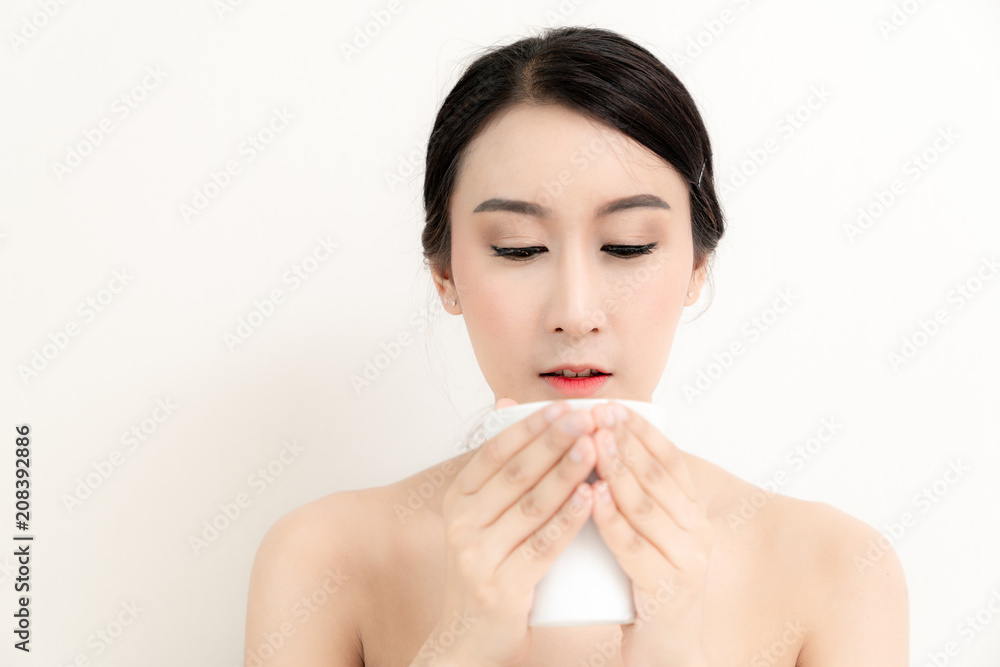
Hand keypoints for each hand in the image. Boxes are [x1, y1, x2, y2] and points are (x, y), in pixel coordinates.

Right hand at [422, 397, 599, 666]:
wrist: (470, 639)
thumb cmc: (488, 569)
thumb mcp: (481, 517)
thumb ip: (498, 468)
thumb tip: (507, 404)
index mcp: (457, 500)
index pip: (495, 452)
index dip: (531, 427)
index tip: (564, 407)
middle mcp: (461, 524)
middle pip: (516, 474)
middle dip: (555, 442)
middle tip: (588, 419)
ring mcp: (478, 557)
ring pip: (532, 506)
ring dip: (567, 473)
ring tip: (596, 449)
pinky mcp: (502, 587)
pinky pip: (542, 546)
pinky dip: (569, 520)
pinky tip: (591, 498)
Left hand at [588, 402, 714, 666]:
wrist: (667, 656)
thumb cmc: (647, 591)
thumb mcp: (649, 538)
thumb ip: (633, 500)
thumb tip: (601, 450)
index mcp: (694, 516)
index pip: (671, 461)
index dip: (642, 431)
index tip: (613, 405)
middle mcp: (698, 533)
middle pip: (658, 476)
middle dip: (625, 440)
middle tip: (596, 413)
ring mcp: (686, 562)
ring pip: (646, 506)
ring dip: (617, 470)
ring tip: (591, 442)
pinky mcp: (667, 590)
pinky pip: (634, 547)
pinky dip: (611, 519)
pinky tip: (591, 497)